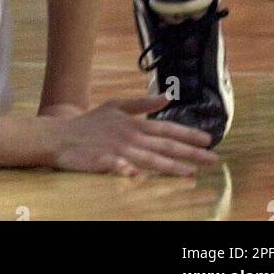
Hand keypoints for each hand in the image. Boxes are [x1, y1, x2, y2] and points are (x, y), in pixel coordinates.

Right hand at [46, 97, 217, 175]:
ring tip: (190, 172)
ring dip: (170, 165)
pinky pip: (115, 166)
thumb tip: (166, 97)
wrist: (60, 135)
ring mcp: (117, 150)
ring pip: (148, 159)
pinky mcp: (102, 161)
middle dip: (190, 153)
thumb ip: (142, 103)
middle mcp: (130, 137)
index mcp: (134, 124)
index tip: (208, 140)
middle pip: (164, 145)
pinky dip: (125, 170)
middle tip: (213, 159)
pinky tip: (136, 175)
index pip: (167, 129)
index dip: (188, 134)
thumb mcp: (116, 105)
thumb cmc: (90, 123)